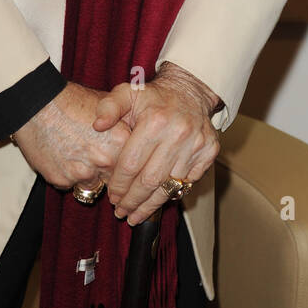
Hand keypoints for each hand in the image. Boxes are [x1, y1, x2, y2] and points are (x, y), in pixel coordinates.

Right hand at [11, 81, 130, 190]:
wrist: (36, 104)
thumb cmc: (71, 101)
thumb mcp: (106, 105)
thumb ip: (124, 125)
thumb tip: (137, 136)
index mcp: (120, 141)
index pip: (135, 165)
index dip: (129, 163)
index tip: (125, 163)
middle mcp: (105, 160)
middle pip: (117, 179)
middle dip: (110, 173)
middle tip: (99, 160)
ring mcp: (83, 173)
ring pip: (94, 185)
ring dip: (89, 176)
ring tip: (78, 155)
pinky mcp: (62, 181)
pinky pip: (71, 185)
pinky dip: (69, 176)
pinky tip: (63, 157)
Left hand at [91, 62, 221, 224]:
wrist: (190, 92)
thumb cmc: (154, 97)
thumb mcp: (127, 93)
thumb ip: (108, 107)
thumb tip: (97, 125)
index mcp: (155, 120)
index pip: (131, 163)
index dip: (119, 184)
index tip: (112, 196)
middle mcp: (178, 133)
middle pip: (150, 180)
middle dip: (133, 201)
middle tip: (121, 212)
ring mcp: (196, 144)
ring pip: (169, 186)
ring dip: (150, 204)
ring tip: (135, 215)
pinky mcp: (210, 152)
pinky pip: (188, 183)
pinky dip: (172, 194)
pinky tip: (158, 200)